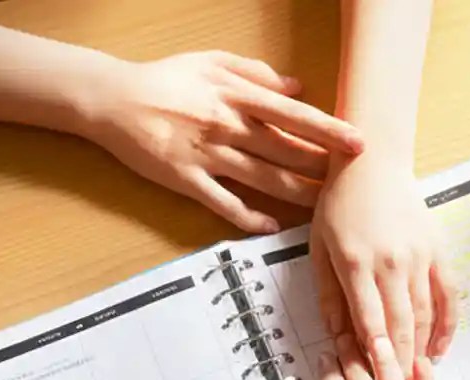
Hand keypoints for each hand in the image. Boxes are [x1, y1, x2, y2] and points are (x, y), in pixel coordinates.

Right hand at [82, 51, 363, 233]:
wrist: (112, 99)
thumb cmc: (164, 78)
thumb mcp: (211, 61)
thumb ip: (256, 73)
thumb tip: (297, 88)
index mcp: (235, 95)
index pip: (294, 116)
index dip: (329, 131)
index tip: (358, 143)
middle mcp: (226, 126)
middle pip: (287, 153)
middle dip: (323, 170)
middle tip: (352, 184)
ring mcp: (207, 156)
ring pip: (264, 181)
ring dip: (298, 196)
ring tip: (325, 208)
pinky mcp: (186, 180)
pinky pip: (224, 204)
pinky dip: (249, 217)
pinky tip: (271, 227)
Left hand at [310, 154, 458, 379]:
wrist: (374, 162)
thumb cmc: (339, 205)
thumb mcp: (319, 248)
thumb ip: (329, 294)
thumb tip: (336, 337)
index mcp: (356, 261)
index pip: (368, 321)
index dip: (373, 357)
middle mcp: (391, 262)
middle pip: (400, 326)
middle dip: (399, 367)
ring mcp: (419, 257)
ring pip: (424, 316)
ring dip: (420, 353)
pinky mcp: (438, 252)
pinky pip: (449, 297)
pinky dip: (446, 327)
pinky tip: (439, 352)